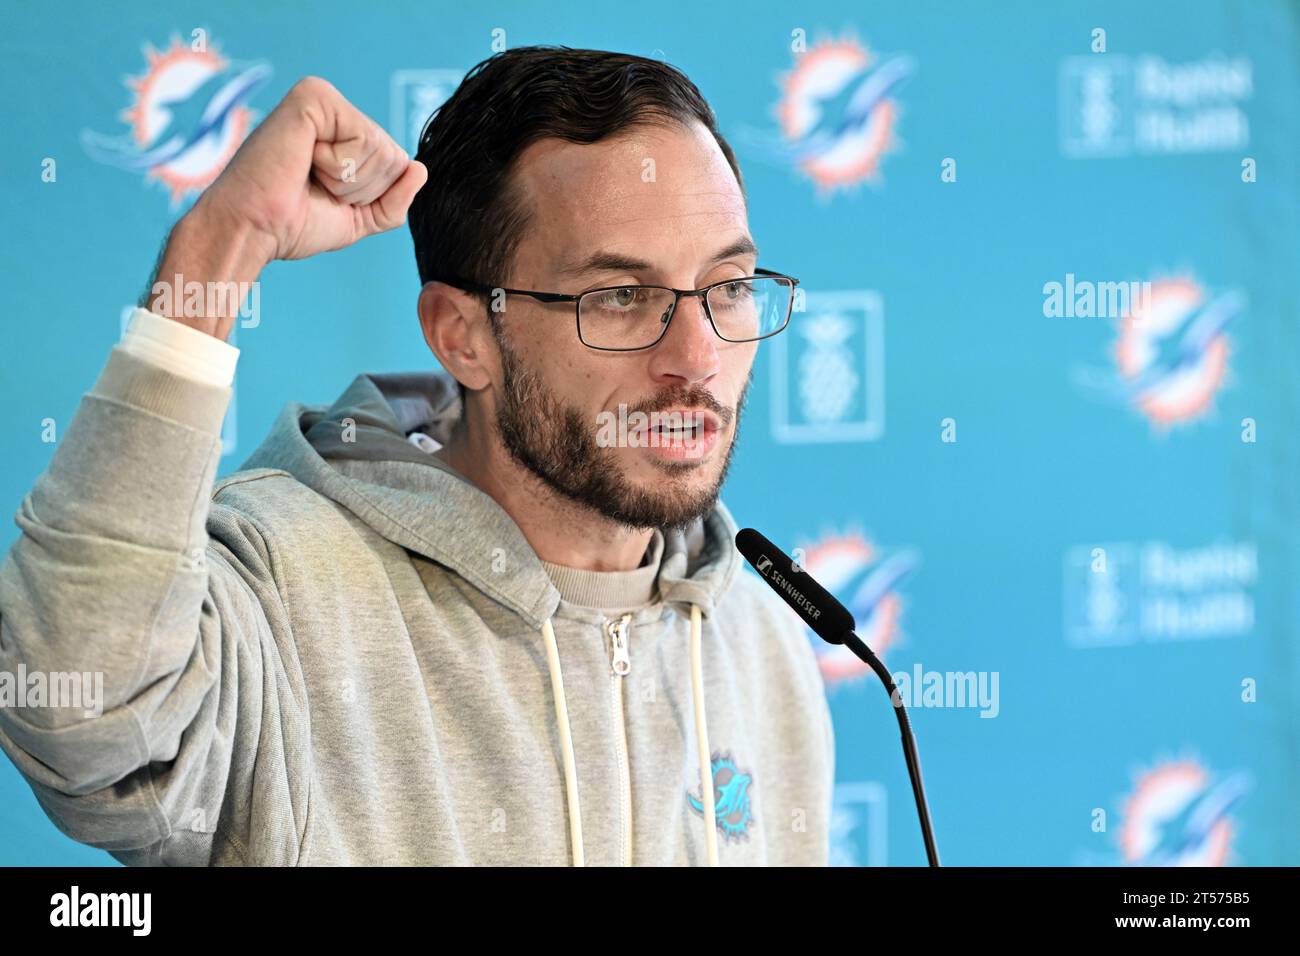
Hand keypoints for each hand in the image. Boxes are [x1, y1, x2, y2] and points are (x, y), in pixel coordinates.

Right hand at [196, 75, 427, 261]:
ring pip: (383, 151)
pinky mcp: (314, 96)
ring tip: (308, 175)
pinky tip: (305, 160)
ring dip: (348, 181)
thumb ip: (393, 199)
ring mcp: (323, 98)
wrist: (255, 230)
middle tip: (315, 186)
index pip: (397, 164)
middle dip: (362, 188)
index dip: (370, 195)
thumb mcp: (359, 218)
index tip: (325, 194)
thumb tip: (420, 169)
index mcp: (342, 132)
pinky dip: (339, 166)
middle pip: (395, 156)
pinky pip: (364, 141)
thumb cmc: (295, 223)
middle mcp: (334, 109)